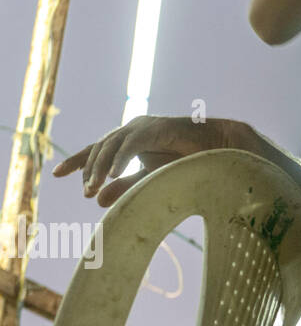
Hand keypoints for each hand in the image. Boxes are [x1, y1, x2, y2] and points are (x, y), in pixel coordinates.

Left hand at [51, 115, 240, 206]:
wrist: (218, 149)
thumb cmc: (186, 160)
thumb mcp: (149, 177)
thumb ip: (124, 186)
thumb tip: (95, 200)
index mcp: (129, 140)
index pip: (96, 149)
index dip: (76, 160)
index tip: (57, 174)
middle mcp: (132, 129)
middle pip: (100, 148)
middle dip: (89, 170)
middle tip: (86, 193)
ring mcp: (144, 126)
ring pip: (112, 144)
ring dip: (101, 167)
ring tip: (94, 188)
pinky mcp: (157, 127)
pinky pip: (132, 143)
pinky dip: (121, 158)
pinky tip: (113, 175)